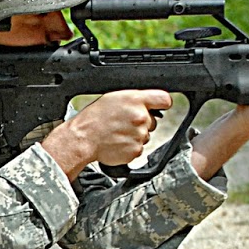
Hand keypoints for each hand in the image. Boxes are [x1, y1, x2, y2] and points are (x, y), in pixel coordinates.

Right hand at [42, 89, 175, 177]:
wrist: (83, 138)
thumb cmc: (94, 118)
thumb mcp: (114, 98)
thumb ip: (135, 99)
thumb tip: (149, 103)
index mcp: (136, 100)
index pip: (164, 99)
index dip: (162, 103)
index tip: (159, 106)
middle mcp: (141, 116)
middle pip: (152, 121)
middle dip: (141, 123)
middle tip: (123, 123)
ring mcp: (140, 135)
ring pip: (145, 136)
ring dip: (134, 136)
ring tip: (117, 133)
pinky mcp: (136, 150)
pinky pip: (138, 148)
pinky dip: (129, 147)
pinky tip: (117, 142)